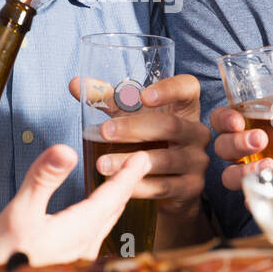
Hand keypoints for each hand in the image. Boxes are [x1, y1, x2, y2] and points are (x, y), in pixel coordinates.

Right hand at [0, 144, 151, 267]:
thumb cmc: (4, 257)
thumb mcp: (20, 212)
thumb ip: (43, 179)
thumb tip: (67, 151)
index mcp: (79, 229)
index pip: (113, 197)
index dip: (128, 175)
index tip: (142, 158)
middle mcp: (86, 245)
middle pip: (114, 209)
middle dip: (127, 185)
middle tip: (138, 165)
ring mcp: (79, 258)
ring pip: (107, 223)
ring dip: (116, 200)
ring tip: (121, 185)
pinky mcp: (69, 265)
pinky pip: (97, 233)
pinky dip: (103, 214)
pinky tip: (96, 215)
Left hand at [68, 74, 210, 217]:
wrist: (170, 184)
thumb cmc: (150, 139)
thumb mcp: (131, 117)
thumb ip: (106, 100)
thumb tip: (75, 84)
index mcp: (185, 107)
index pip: (188, 88)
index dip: (170, 89)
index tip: (143, 96)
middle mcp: (196, 132)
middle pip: (171, 125)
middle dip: (135, 128)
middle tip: (105, 132)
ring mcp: (196, 160)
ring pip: (165, 159)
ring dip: (130, 161)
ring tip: (101, 164)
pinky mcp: (191, 187)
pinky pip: (164, 186)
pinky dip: (139, 186)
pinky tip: (118, 185)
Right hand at [211, 95, 272, 190]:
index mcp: (247, 122)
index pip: (222, 119)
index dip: (224, 119)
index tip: (238, 120)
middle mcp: (241, 148)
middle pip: (222, 146)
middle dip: (237, 143)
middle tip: (261, 140)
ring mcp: (248, 172)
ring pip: (228, 175)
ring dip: (243, 172)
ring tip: (270, 166)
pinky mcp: (261, 192)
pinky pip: (249, 198)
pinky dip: (255, 198)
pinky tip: (269, 193)